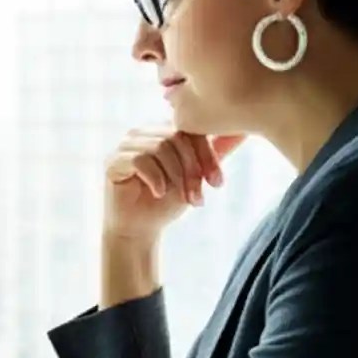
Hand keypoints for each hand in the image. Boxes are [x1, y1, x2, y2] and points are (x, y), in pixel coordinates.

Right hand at [103, 126, 245, 242]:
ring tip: (185, 199)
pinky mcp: (113, 161)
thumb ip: (215, 152)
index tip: (218, 183)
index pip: (190, 128)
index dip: (207, 154)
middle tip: (200, 195)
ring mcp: (125, 145)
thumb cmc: (167, 201)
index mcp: (162, 130)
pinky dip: (156, 178)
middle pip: (175, 136)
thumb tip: (244, 130)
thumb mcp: (198, 175)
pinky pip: (139, 159)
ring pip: (159, 147)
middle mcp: (143, 132)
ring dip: (177, 177)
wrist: (140, 229)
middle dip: (193, 168)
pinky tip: (160, 193)